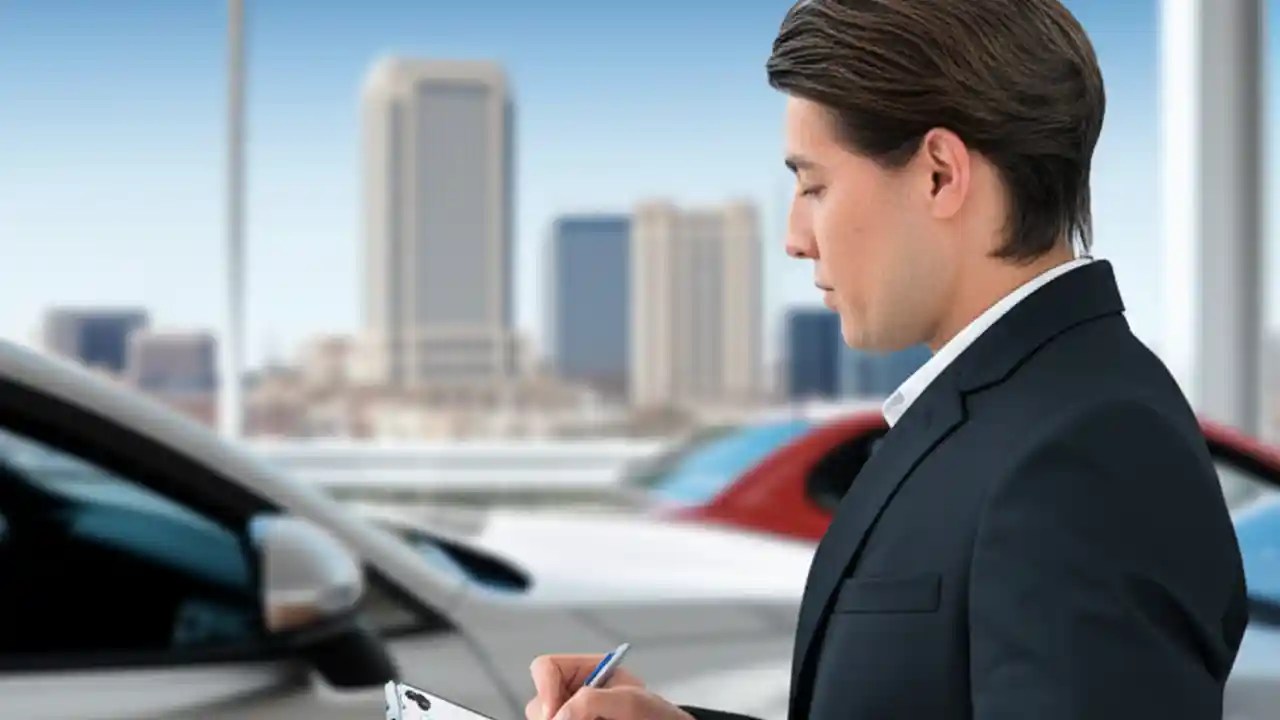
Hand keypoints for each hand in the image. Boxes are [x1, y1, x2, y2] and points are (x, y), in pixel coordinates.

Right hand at [526, 654, 692, 719]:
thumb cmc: (654, 713)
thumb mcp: (630, 701)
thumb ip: (593, 700)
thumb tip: (559, 715)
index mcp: (583, 671)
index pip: (545, 667)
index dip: (545, 686)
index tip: (557, 711)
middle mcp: (570, 694)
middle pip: (539, 704)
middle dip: (555, 716)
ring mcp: (570, 715)